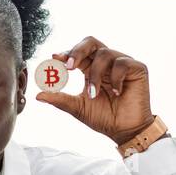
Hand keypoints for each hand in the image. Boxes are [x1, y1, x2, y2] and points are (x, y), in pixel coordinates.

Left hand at [34, 36, 155, 145]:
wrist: (124, 131)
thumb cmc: (103, 118)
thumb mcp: (78, 108)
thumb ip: (60, 99)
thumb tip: (38, 95)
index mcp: (91, 69)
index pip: (77, 53)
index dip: (67, 54)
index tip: (55, 58)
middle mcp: (106, 63)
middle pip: (91, 43)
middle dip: (78, 51)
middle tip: (69, 66)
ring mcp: (122, 63)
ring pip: (104, 54)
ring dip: (95, 75)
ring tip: (94, 94)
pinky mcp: (137, 68)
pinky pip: (122, 63)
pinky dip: (116, 77)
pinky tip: (116, 92)